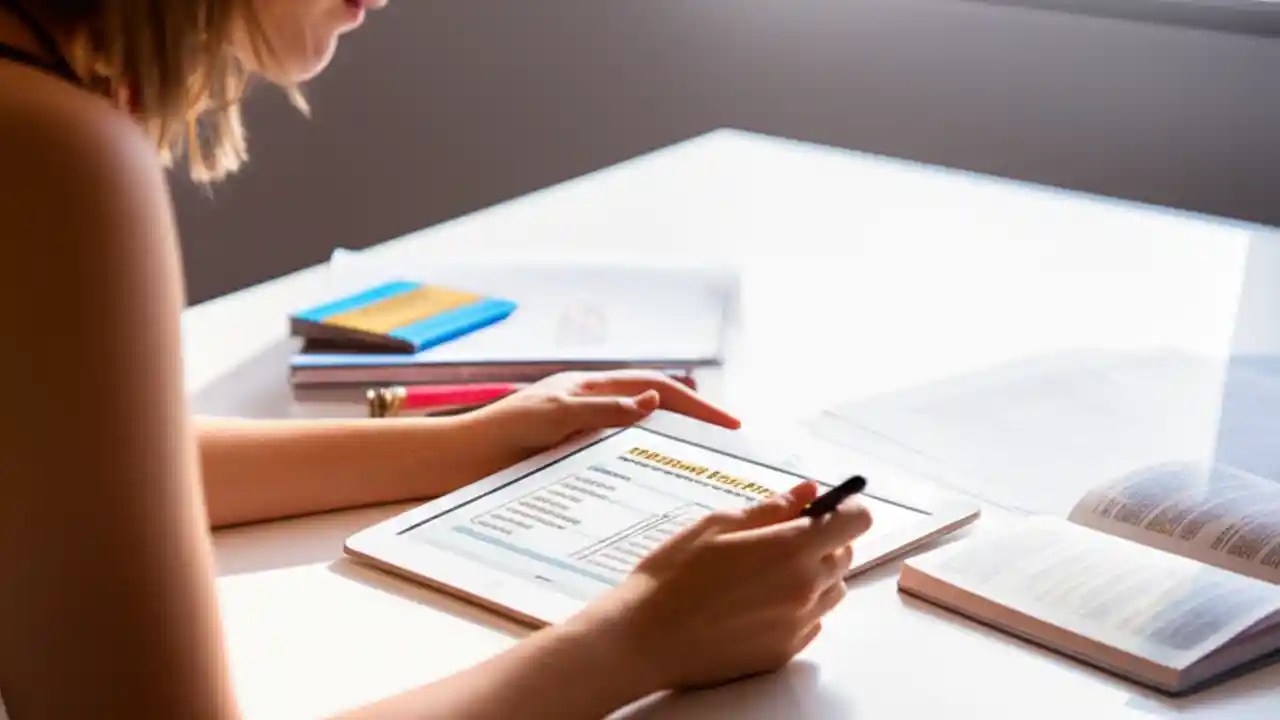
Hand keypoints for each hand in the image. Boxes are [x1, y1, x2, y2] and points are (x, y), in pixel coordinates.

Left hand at [471, 370, 739, 460]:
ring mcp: (583, 433)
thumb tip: (654, 401)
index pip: (656, 387)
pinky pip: (618, 462)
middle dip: (693, 424)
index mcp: (590, 386)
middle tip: (727, 449)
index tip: (730, 424)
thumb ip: (602, 409)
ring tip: (702, 471)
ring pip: (639, 438)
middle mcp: (591, 406)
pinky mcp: (571, 459)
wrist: (457, 462)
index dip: (696, 404)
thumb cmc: (500, 432)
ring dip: (669, 448)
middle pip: (655, 409)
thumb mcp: (553, 415)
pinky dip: (642, 470)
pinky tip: (656, 491)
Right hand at [568, 482, 872, 691]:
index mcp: (790, 549)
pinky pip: (811, 622)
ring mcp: (797, 625)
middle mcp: (804, 589)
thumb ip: (771, 508)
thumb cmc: (672, 577)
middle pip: (845, 555)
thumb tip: (807, 492)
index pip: (857, 522)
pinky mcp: (784, 651)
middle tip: (783, 536)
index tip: (831, 507)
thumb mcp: (717, 525)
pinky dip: (797, 607)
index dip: (846, 509)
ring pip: (832, 591)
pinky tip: (757, 601)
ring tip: (766, 572)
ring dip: (814, 575)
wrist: (644, 638)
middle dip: (825, 540)